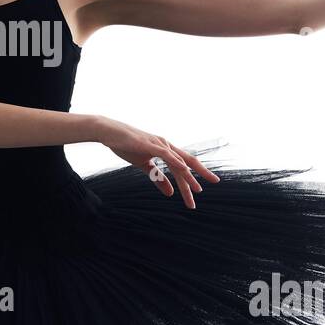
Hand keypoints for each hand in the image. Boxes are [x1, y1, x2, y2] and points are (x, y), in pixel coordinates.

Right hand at [95, 117, 220, 208]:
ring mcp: (158, 144)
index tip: (203, 187)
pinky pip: (166, 155)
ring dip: (188, 176)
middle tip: (216, 182)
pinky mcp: (149, 144)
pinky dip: (176, 162)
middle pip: (187, 161)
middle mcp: (166, 145)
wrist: (108, 132)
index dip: (197, 173)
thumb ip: (158, 178)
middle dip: (201, 174)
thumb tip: (171, 193)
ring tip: (197, 190)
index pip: (184, 163)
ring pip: (179, 161)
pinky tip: (184, 170)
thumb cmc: (125, 145)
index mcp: (165, 150)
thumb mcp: (143, 165)